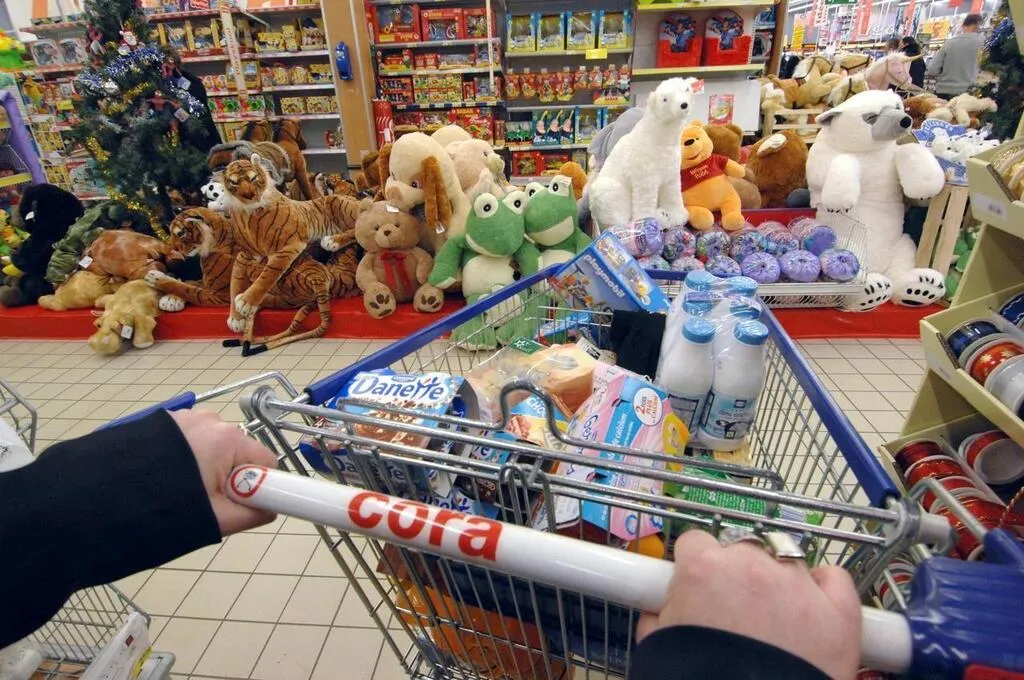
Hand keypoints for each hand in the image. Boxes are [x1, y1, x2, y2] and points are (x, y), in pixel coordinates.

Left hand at [169, 410, 277, 535]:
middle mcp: (210, 419)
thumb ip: (252, 513)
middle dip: (229, 478)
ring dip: (204, 468)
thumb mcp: (215, 519)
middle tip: (203, 502)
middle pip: (238, 453)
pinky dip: (183, 459)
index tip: (240, 504)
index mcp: (228, 438)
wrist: (96, 499)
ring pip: (212, 448)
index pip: (266, 461)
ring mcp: (183, 418)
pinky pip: (187, 442)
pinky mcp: (160, 422)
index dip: (259, 486)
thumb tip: (270, 509)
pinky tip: (162, 479)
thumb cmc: (164, 508)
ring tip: (176, 492)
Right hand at [637, 530, 860, 679]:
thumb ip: (658, 615)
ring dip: (778, 581)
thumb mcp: (658, 647)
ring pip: (786, 560)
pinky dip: (825, 588)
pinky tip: (813, 608)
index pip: (695, 542)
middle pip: (743, 549)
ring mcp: (798, 585)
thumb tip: (659, 609)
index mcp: (702, 569)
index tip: (697, 588)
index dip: (695, 566)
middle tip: (733, 613)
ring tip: (774, 620)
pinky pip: (835, 579)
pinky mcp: (838, 611)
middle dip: (737, 575)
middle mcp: (751, 565)